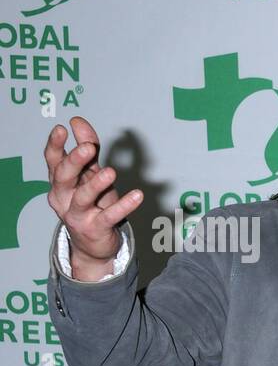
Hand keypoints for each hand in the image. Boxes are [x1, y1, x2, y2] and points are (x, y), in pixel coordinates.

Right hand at [44, 116, 140, 267]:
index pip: (53, 161)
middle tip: (89, 148)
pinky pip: (109, 216)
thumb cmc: (92, 204)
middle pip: (64, 177)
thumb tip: (77, 120)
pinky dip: (124, 206)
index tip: (61, 129)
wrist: (92, 245)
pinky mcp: (95, 228)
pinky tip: (138, 196)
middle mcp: (63, 197)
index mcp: (60, 182)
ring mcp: (77, 214)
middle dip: (75, 161)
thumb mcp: (89, 175)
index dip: (55, 145)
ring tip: (111, 172)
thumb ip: (87, 149)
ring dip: (96, 184)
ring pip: (83, 197)